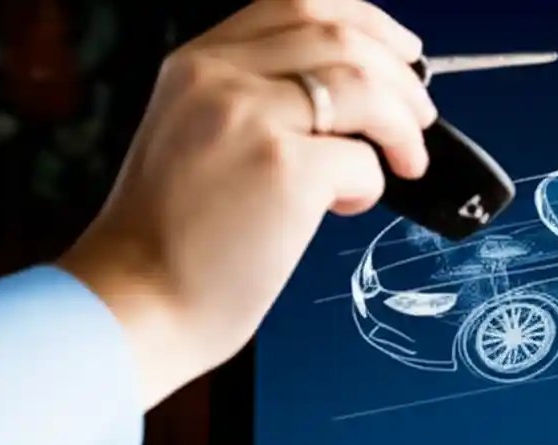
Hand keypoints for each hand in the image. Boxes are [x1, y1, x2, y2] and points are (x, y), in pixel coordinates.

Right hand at [57, 0, 434, 408]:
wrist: (135, 303)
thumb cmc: (171, 240)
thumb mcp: (196, 136)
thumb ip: (255, 100)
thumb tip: (351, 98)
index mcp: (197, 63)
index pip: (297, 5)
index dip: (367, 23)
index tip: (403, 52)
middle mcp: (219, 77)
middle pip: (340, 37)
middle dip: (401, 76)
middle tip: (422, 116)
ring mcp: (251, 118)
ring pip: (364, 86)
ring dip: (404, 125)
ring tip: (409, 162)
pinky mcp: (283, 171)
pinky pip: (363, 160)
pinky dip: (373, 185)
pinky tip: (345, 207)